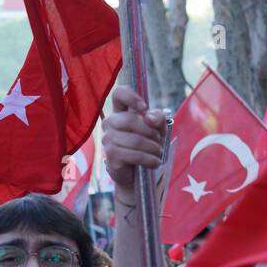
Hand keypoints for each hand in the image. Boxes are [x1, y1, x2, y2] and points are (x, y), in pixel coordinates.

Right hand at [101, 86, 166, 201]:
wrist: (136, 172)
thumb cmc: (145, 145)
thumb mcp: (156, 128)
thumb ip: (157, 117)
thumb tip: (148, 118)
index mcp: (119, 112)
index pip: (119, 93)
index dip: (132, 97)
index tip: (144, 109)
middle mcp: (109, 123)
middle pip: (130, 120)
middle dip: (150, 132)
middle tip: (158, 141)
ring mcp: (107, 139)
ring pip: (135, 140)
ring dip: (153, 148)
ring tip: (158, 153)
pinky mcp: (111, 155)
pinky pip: (134, 155)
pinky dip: (149, 159)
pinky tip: (154, 162)